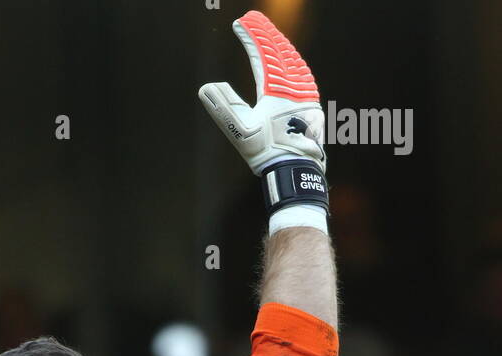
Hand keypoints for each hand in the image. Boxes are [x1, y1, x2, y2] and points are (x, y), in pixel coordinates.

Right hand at [199, 10, 324, 173]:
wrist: (295, 170)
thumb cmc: (265, 152)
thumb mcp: (239, 131)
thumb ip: (222, 107)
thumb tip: (207, 87)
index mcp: (275, 90)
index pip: (262, 54)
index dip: (251, 36)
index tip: (240, 23)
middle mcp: (293, 88)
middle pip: (280, 51)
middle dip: (266, 34)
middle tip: (254, 20)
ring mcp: (305, 96)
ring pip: (293, 61)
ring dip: (280, 46)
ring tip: (270, 36)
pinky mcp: (312, 106)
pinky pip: (302, 75)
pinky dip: (293, 62)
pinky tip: (291, 62)